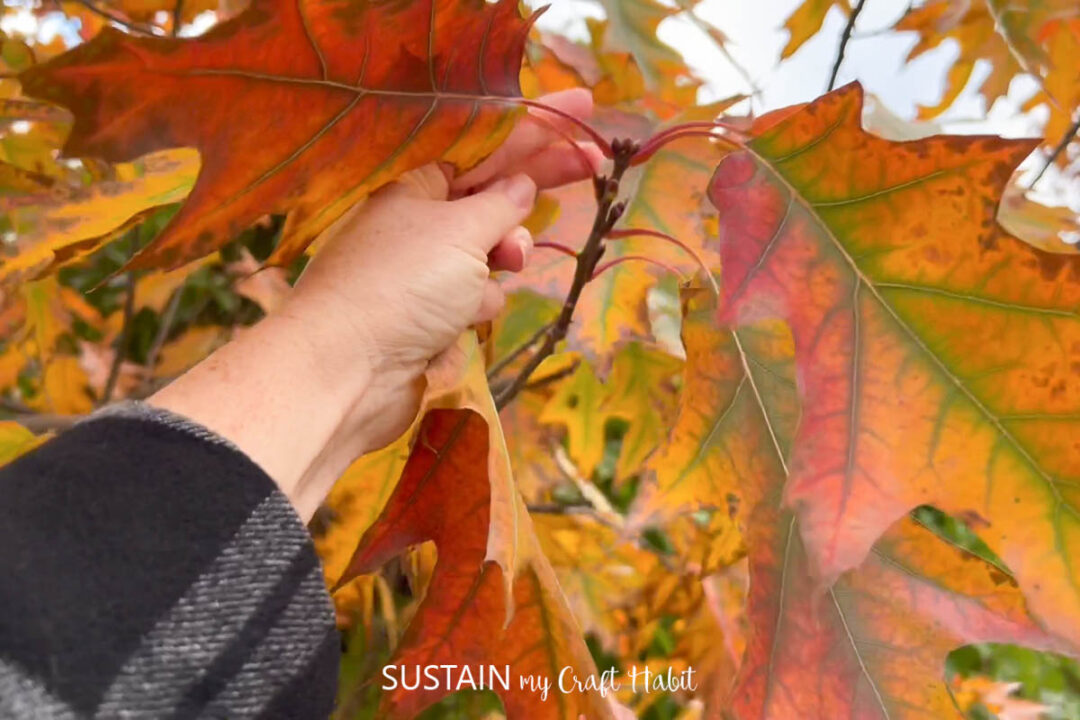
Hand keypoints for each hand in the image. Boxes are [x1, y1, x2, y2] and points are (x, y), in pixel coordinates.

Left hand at [150, 89, 601, 519]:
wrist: (349, 371)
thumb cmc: (402, 285)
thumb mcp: (460, 231)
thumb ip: (501, 204)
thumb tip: (522, 184)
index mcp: (418, 188)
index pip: (488, 150)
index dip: (536, 129)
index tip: (584, 108)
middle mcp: (420, 226)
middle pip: (494, 199)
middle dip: (535, 187)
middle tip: (594, 162)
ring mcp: (425, 275)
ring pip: (489, 260)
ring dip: (497, 267)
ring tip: (490, 275)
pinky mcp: (430, 319)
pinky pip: (475, 301)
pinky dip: (474, 310)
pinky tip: (459, 322)